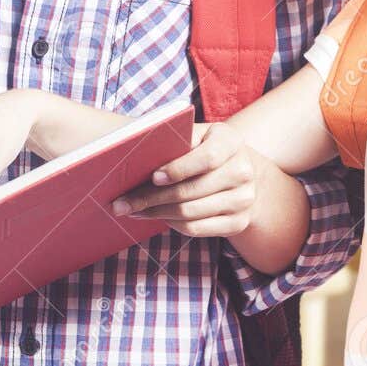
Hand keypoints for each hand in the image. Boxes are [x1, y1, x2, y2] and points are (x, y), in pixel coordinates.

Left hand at [111, 122, 263, 238]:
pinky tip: (157, 216)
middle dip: (152, 197)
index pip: (207, 158)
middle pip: (192, 190)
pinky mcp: (238, 223)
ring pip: (190, 212)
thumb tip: (133, 159)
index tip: (152, 177)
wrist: (238, 171)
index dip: (178, 169)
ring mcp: (244, 200)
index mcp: (231, 142)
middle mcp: (243, 171)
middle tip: (123, 202)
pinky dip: (171, 224)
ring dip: (156, 213)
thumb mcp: (195, 136)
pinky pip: (196, 229)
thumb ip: (174, 143)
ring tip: (134, 210)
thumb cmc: (204, 149)